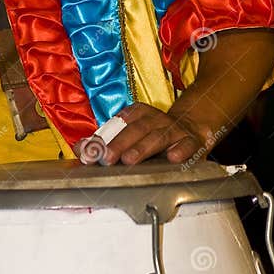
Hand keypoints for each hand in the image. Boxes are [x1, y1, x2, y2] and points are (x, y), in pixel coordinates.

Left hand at [75, 102, 213, 165]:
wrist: (192, 128)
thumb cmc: (154, 135)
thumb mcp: (130, 134)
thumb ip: (105, 141)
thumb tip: (81, 148)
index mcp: (138, 114)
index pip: (118, 124)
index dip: (103, 138)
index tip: (90, 152)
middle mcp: (156, 119)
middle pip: (135, 130)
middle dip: (119, 144)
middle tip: (106, 158)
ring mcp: (174, 129)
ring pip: (157, 137)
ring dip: (143, 148)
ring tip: (129, 160)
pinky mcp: (192, 141)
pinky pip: (187, 144)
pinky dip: (181, 150)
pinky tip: (173, 158)